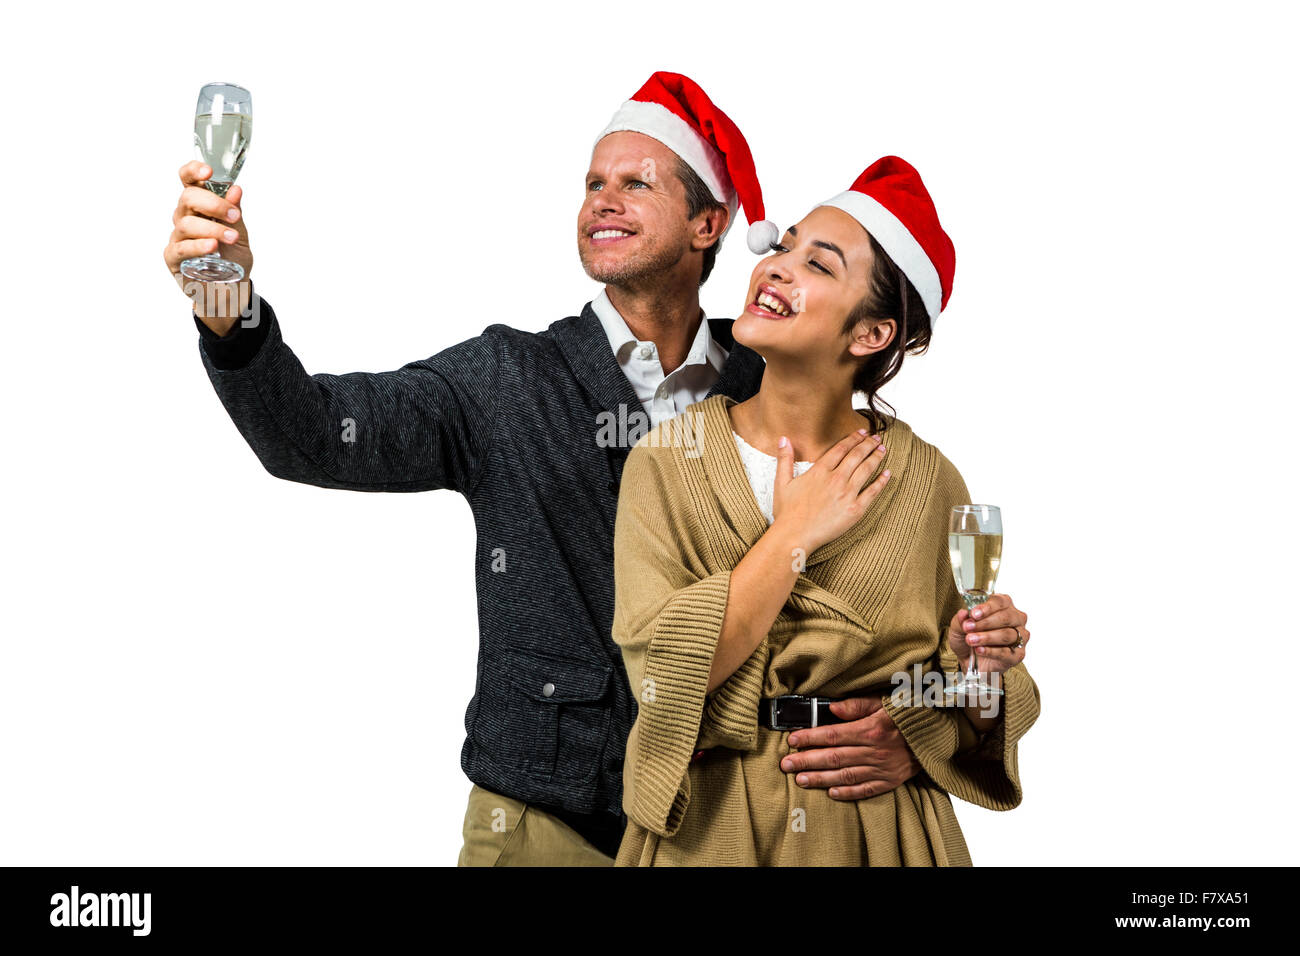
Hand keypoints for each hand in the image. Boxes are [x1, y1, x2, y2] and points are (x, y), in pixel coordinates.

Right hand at [164, 160, 253, 331]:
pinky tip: (212, 247)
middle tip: (234, 215)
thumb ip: (235, 214)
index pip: (188, 181)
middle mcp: (185, 218)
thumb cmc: (233, 259)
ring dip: (212, 229)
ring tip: (232, 238)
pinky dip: (198, 246)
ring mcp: (177, 237)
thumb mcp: (240, 234)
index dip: (194, 171)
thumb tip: (235, 190)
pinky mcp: (173, 258)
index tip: (209, 171)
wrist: (232, 290)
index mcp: (199, 207)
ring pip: (186, 223)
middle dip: (212, 203)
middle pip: (187, 198)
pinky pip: (181, 248)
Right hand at [771, 429, 889, 554]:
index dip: (853, 439)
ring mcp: (847, 494)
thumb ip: (784, 459)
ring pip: (866, 470)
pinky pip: (872, 492)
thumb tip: (783, 438)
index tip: (861, 432)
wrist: (794, 535)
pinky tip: (887, 473)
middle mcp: (835, 479)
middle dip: (868, 444)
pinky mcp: (855, 510)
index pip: (840, 449)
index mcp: (819, 471)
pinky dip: (881, 481)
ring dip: (876, 457)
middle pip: (856, 456)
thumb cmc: (787, 512)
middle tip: (876, 438)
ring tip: (882, 450)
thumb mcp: (781, 482)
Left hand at [778, 697, 919, 799]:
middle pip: (834, 758)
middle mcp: (875, 751)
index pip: (833, 735)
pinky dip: (848, 793)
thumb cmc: (907, 715)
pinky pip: (866, 790)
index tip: (792, 740)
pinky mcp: (890, 781)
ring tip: (800, 780)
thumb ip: (856, 705)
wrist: (937, 735)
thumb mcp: (883, 702)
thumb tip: (831, 708)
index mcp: (871, 729)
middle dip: (806, 761)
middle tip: (786, 765)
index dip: (810, 738)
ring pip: (845, 776)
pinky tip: (831, 793)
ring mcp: (882, 769)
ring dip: (820, 779)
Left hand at [947, 593, 1029, 672]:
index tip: (974, 614)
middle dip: (985, 623)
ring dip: (987, 637)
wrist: (969, 660)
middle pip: (1006, 617)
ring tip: (970, 640)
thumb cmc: (968, 637)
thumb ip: (960, 620)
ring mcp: (1020, 637)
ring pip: (1007, 634)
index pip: (1000, 601)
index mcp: (1004, 606)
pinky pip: (1006, 652)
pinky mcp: (1018, 654)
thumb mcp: (958, 627)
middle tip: (968, 628)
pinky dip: (991, 651)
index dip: (987, 607)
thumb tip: (963, 613)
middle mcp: (1015, 619)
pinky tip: (979, 650)